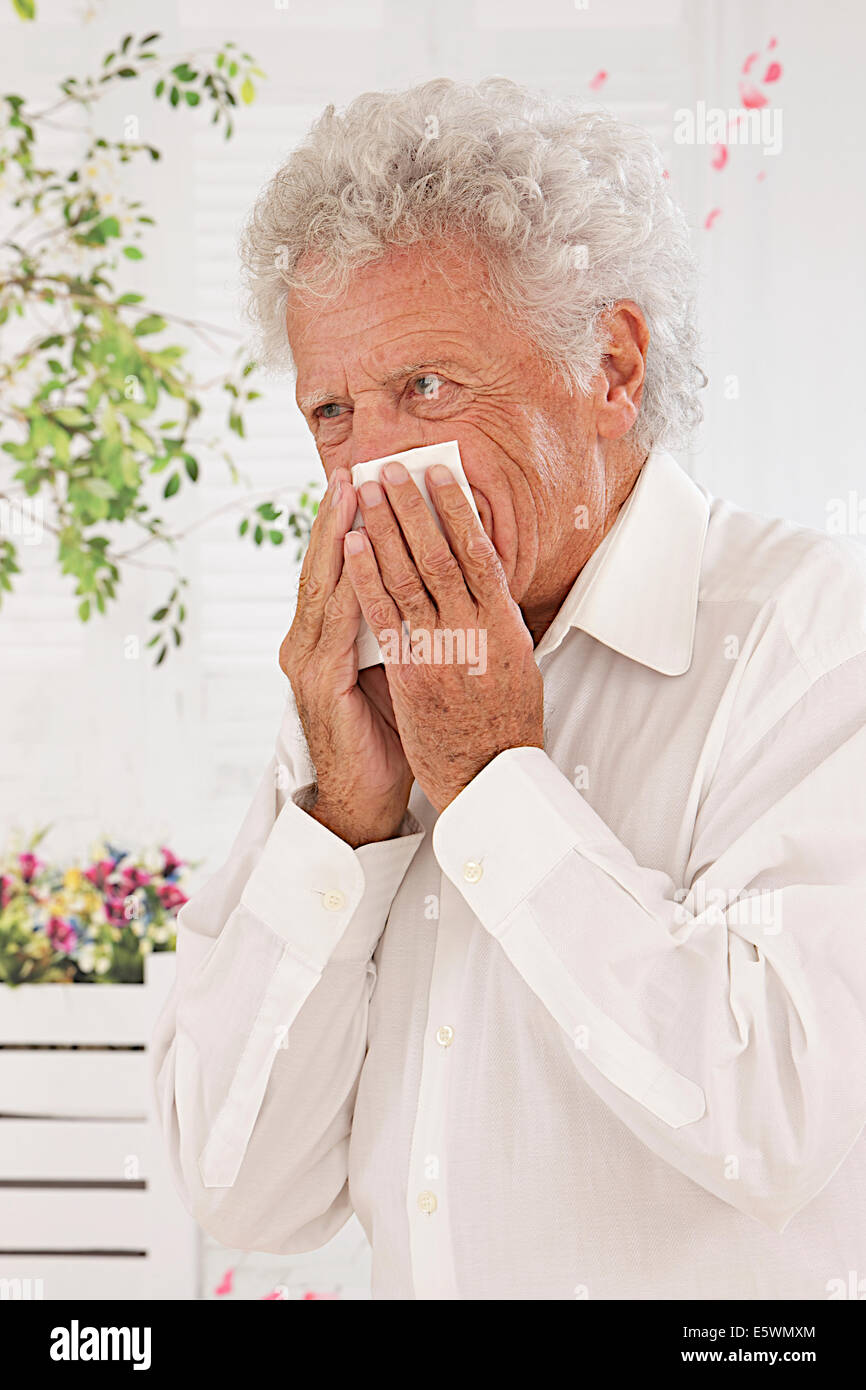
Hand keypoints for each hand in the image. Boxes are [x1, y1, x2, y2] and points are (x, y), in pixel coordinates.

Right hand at [279, 467, 413, 846]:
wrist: (365, 797)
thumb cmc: (385, 734)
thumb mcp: (391, 668)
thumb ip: (393, 627)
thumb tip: (423, 582)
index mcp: (323, 639)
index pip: (335, 572)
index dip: (347, 526)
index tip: (363, 482)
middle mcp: (306, 644)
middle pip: (322, 569)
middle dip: (338, 518)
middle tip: (354, 472)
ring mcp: (307, 663)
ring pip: (324, 587)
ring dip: (340, 538)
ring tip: (353, 496)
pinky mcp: (320, 684)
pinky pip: (336, 625)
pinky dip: (348, 585)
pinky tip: (357, 556)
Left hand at [345, 460, 543, 812]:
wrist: (489, 777)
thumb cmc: (506, 724)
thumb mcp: (517, 664)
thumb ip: (496, 621)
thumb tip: (484, 582)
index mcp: (505, 625)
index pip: (480, 552)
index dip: (457, 510)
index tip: (439, 474)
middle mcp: (474, 631)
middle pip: (440, 554)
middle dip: (412, 507)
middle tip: (390, 468)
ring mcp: (440, 651)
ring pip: (408, 577)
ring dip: (384, 529)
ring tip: (366, 491)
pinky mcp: (410, 674)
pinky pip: (384, 618)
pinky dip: (367, 578)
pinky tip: (354, 548)